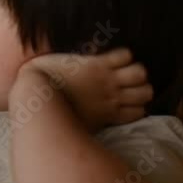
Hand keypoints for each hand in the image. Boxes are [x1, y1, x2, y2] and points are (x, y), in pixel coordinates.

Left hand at [17, 48, 151, 131]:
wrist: (36, 95)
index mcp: (109, 113)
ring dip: (134, 69)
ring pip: (140, 72)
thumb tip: (101, 128)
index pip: (141, 111)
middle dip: (141, 86)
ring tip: (122, 68)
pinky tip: (112, 57)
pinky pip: (124, 55)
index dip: (139, 104)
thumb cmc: (54, 114)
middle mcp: (112, 97)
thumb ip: (96, 123)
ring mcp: (105, 79)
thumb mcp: (79, 127)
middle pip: (146, 91)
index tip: (130, 100)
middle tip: (127, 83)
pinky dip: (122, 54)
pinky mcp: (96, 62)